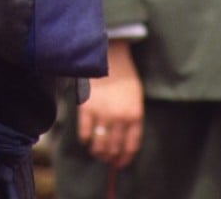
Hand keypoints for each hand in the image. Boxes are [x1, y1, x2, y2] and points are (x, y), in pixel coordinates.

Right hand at [77, 40, 142, 168]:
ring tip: (96, 150)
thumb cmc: (124, 76)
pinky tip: (86, 138)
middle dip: (110, 157)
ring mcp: (102, 114)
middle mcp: (119, 118)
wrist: (109, 57)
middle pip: (114, 148)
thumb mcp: (135, 98)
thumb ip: (132, 118)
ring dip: (97, 151)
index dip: (124, 159)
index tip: (119, 163)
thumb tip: (124, 141)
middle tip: (106, 157)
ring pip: (99, 144)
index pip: (130, 146)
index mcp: (134, 116)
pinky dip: (85, 139)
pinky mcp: (86, 108)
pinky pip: (85, 133)